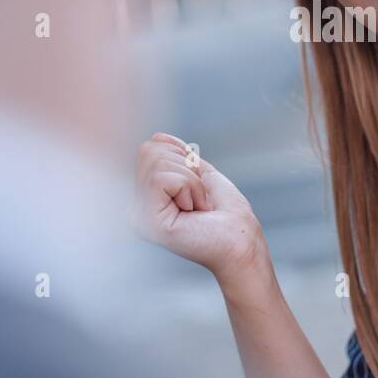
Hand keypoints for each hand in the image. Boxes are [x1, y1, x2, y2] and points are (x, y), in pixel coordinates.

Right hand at [134, 132, 267, 284]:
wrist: (242, 241)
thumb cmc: (227, 214)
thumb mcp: (200, 175)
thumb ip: (177, 157)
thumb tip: (157, 137)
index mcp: (146, 197)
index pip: (149, 148)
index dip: (181, 157)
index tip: (197, 186)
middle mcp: (136, 207)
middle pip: (148, 151)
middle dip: (185, 167)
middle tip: (198, 197)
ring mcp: (138, 215)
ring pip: (155, 162)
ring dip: (190, 180)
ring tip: (197, 206)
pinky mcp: (147, 221)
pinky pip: (161, 178)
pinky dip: (188, 187)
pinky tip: (193, 212)